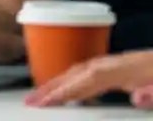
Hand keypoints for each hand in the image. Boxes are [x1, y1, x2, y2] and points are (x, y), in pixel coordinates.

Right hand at [26, 51, 152, 106]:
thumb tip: (135, 98)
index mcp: (130, 69)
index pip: (89, 79)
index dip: (64, 90)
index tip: (42, 102)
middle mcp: (122, 63)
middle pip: (80, 71)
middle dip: (52, 85)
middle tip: (31, 99)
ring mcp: (125, 63)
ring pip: (84, 68)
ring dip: (60, 79)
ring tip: (42, 93)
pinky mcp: (129, 66)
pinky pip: (93, 70)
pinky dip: (75, 77)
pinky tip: (73, 86)